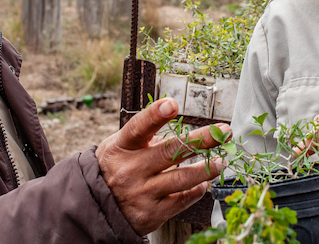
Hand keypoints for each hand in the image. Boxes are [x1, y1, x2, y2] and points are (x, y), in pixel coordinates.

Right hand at [96, 98, 227, 234]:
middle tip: (223, 131)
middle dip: (201, 139)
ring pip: (182, 178)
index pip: (138, 128)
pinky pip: (181, 200)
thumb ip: (145, 136)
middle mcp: (131, 169)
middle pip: (170, 152)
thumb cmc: (113, 168)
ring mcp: (142, 192)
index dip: (155, 115)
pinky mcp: (152, 213)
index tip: (172, 104)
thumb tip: (180, 130)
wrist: (95, 207)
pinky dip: (197, 190)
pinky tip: (203, 183)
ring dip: (206, 169)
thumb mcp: (118, 146)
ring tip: (221, 160)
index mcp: (121, 147)